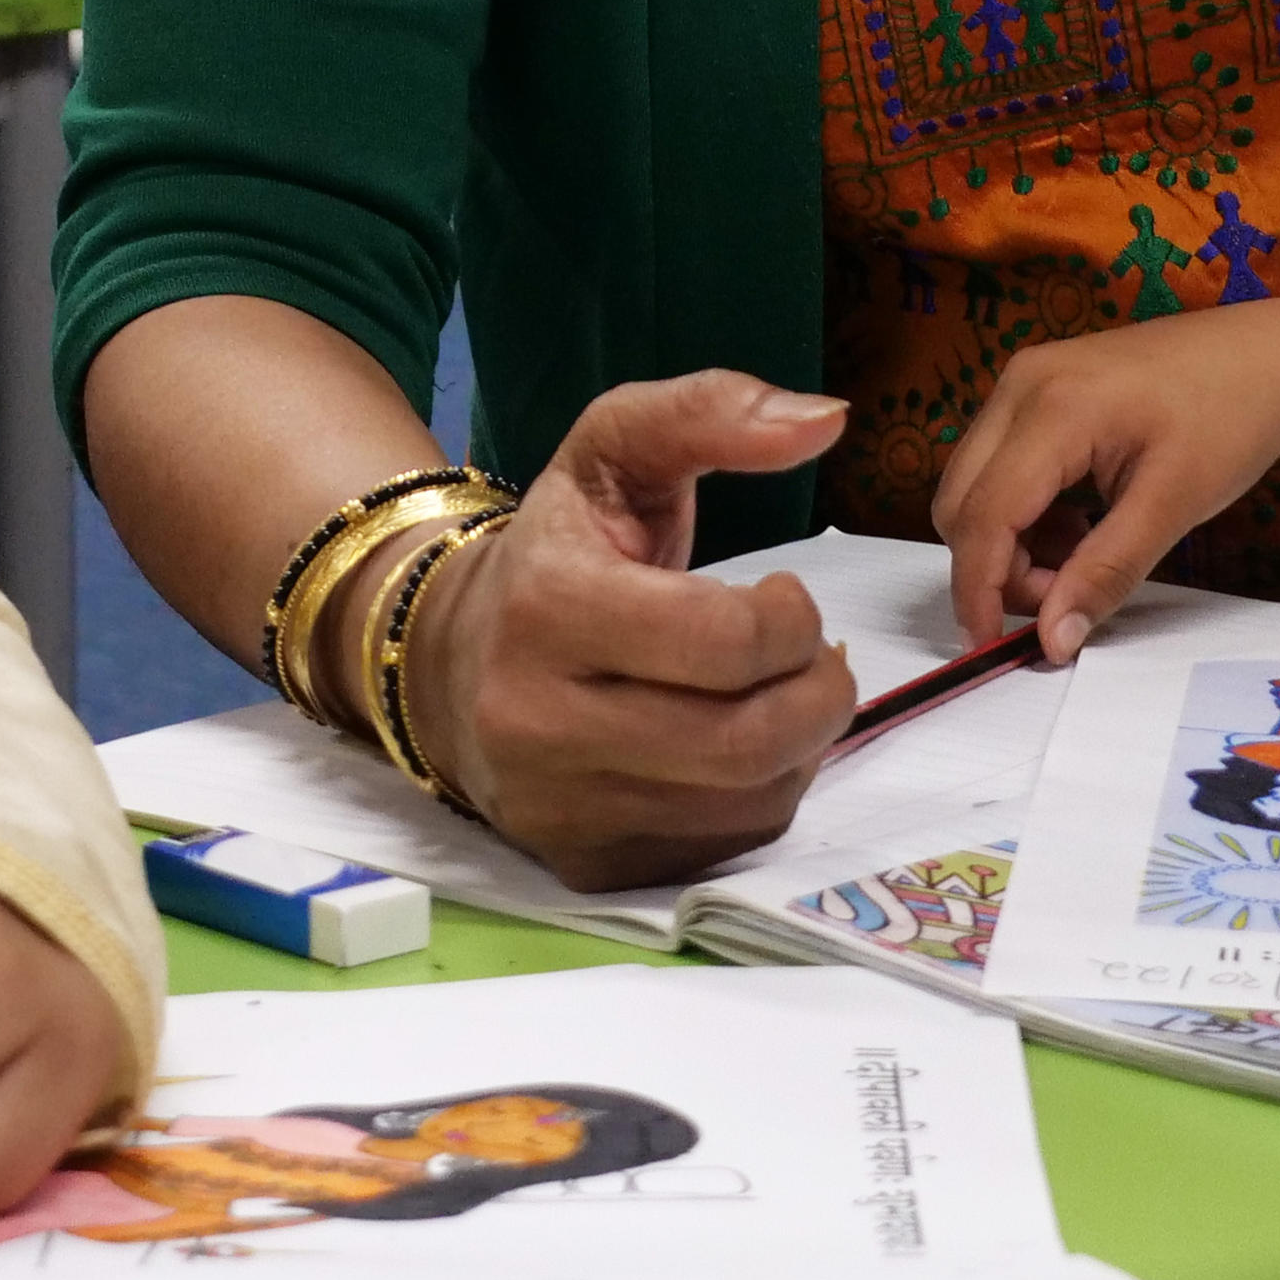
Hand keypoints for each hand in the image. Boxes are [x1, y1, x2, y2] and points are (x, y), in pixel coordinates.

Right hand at [409, 370, 859, 891]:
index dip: (792, 619)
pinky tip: (740, 748)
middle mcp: (537, 722)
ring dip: (801, 747)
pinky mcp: (583, 866)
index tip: (788, 597)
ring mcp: (558, 808)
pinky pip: (721, 849)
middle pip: (743, 740)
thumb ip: (712, 412)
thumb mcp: (612, 450)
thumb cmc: (558, 548)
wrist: (450, 659)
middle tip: (818, 659)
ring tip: (782, 696)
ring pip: (745, 803)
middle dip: (819, 694)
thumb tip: (829, 419)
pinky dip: (761, 798)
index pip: (722, 643)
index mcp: (547, 607)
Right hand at [932, 300, 1279, 661]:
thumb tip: (1052, 639)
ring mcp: (1025, 382)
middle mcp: (1022, 384)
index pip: (983, 514)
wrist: (1269, 357)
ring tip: (1084, 559)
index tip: (994, 646)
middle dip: (997, 568)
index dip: (979, 589)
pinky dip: (1025, 516)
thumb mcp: (1174, 504)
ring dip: (1011, 544)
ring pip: (975, 489)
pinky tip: (1082, 526)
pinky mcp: (1036, 391)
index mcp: (1055, 405)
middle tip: (1064, 599)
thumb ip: (1106, 573)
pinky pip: (999, 469)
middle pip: (961, 502)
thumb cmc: (1232, 416)